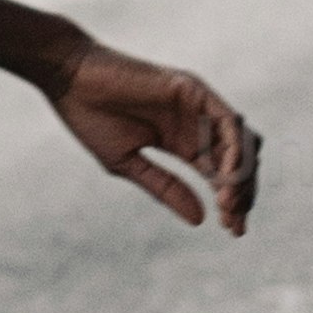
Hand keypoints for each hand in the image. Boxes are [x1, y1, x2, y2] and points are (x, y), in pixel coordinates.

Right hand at [46, 41, 258, 233]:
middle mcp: (197, 124)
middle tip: (234, 225)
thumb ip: (166, 189)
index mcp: (182, 142)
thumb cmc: (91, 118)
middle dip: (243, 195)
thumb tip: (201, 221)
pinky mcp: (194, 90)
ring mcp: (198, 106)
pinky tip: (226, 176)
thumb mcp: (129, 164)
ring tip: (228, 204)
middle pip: (238, 162)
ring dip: (243, 175)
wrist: (69, 80)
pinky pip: (229, 122)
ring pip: (242, 142)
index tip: (234, 232)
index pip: (219, 176)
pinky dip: (234, 149)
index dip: (232, 204)